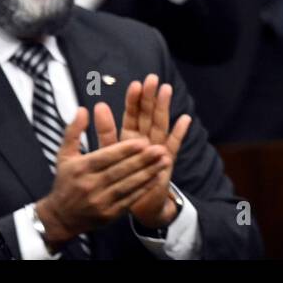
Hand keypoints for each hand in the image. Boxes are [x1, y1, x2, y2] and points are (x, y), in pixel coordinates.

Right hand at [34, 104, 170, 247]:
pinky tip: (157, 178)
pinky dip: (144, 189)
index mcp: (79, 169)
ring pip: (127, 186)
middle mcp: (89, 186)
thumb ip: (74, 131)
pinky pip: (129, 200)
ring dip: (148, 173)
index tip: (142, 141)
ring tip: (164, 160)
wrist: (61, 218)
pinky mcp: (109, 215)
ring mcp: (100, 202)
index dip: (124, 150)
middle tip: (159, 149)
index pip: (105, 158)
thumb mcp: (64, 155)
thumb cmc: (65, 181)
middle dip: (141, 161)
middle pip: (119, 172)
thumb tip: (82, 109)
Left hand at [108, 73, 191, 228]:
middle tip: (152, 78)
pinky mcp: (167, 162)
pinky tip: (185, 119)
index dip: (133, 100)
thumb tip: (97, 105)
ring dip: (164, 108)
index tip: (135, 84)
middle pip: (148, 115)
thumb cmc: (120, 178)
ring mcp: (157, 148)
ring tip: (166, 89)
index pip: (132, 114)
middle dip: (150, 97)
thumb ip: (105, 132)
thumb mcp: (108, 154)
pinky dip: (179, 132)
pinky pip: (174, 145)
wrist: (135, 203)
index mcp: (130, 137)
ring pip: (160, 124)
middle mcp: (145, 139)